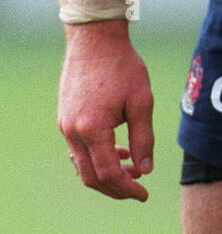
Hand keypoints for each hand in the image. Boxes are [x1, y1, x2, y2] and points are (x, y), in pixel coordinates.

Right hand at [58, 22, 154, 200]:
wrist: (95, 39)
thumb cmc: (122, 66)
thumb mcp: (142, 101)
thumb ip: (144, 138)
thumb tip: (145, 170)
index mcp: (92, 129)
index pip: (109, 174)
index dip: (127, 188)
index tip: (144, 195)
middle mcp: (72, 131)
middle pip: (91, 177)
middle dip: (115, 188)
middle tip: (138, 188)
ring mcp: (64, 126)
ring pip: (82, 165)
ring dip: (106, 173)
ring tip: (132, 168)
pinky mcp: (64, 119)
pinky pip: (78, 150)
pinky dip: (96, 157)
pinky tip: (118, 151)